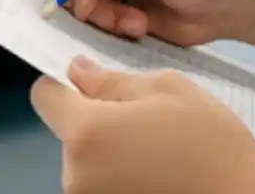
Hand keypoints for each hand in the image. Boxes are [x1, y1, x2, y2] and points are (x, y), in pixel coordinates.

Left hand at [31, 58, 254, 193]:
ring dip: (108, 150)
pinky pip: (100, 183)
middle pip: (67, 131)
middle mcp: (75, 174)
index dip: (63, 84)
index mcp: (85, 132)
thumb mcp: (165, 89)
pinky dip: (119, 175)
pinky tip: (155, 173)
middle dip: (94, 120)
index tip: (90, 84)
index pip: (44, 97)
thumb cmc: (210, 142)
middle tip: (142, 119)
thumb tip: (77, 72)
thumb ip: (111, 81)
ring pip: (85, 159)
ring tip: (154, 150)